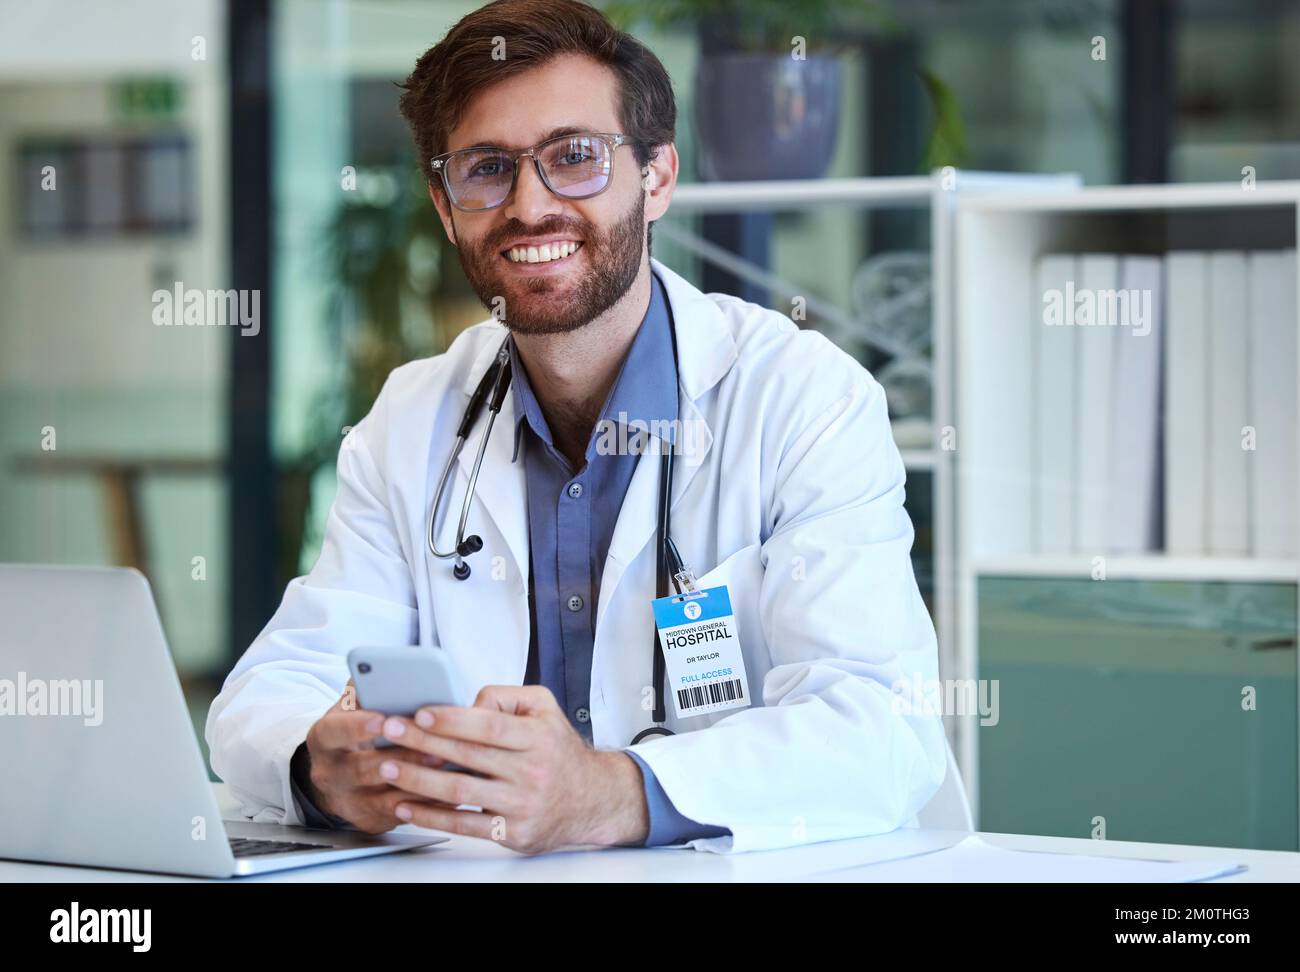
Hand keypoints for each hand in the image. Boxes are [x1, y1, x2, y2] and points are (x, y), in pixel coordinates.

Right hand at [299, 681, 450, 832]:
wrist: (337, 775)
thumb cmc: (354, 732)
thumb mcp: (350, 707)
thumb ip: (366, 689)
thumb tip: (388, 668)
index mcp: (324, 739)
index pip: (334, 732)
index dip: (357, 727)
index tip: (383, 718)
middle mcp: (330, 773)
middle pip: (362, 769)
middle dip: (400, 757)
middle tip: (432, 747)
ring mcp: (348, 801)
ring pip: (385, 797)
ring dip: (419, 782)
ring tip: (447, 766)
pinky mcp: (370, 820)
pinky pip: (400, 815)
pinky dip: (426, 803)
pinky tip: (449, 788)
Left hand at [375, 685, 649, 853]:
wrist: (591, 799)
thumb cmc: (558, 751)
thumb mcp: (544, 708)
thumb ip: (505, 697)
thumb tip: (465, 704)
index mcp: (538, 737)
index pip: (489, 726)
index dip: (452, 719)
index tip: (420, 713)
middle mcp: (532, 771)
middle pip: (468, 757)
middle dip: (422, 743)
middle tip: (391, 732)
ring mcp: (522, 805)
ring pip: (460, 792)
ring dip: (418, 780)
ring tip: (388, 767)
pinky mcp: (513, 833)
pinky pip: (464, 825)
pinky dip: (431, 817)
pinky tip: (407, 806)